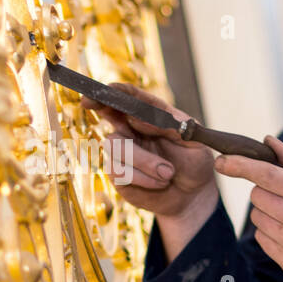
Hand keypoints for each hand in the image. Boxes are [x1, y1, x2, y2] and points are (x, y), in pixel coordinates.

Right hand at [80, 83, 217, 220]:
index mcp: (150, 115)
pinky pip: (120, 171)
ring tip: (168, 173)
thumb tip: (139, 119)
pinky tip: (160, 182)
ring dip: (144, 161)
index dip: (116, 90)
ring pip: (116, 146)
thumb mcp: (193, 141)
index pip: (130, 97)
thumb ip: (171, 126)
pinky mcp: (118, 174)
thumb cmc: (194, 162)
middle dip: (98, 105)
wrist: (193, 194)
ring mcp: (122, 152)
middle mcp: (131, 129)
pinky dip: (143, 178)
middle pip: (108, 111)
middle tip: (89, 102)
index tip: (108, 87)